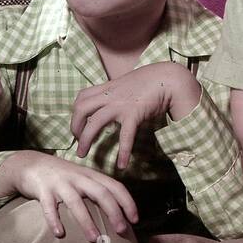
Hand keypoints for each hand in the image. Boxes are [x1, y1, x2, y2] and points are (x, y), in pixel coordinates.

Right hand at [0, 150, 138, 241]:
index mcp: (91, 175)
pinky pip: (49, 207)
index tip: (135, 220)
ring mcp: (60, 183)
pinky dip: (54, 220)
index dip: (127, 202)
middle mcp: (78, 177)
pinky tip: (59, 234)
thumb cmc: (62, 176)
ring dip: (86, 221)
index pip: (115, 186)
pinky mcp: (43, 190)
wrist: (31, 163)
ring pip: (76, 202)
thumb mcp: (82, 179)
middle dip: (113, 212)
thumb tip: (116, 215)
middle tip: (122, 231)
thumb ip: (96, 191)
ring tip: (95, 239)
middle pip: (100, 193)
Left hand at [69, 62, 198, 168]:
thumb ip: (116, 93)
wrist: (168, 78)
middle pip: (81, 109)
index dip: (75, 112)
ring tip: (83, 154)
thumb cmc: (150, 81)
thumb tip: (109, 105)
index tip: (78, 125)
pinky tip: (121, 165)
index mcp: (108, 88)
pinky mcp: (134, 114)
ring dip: (86, 140)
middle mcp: (110, 95)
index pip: (82, 97)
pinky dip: (123, 151)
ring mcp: (121, 104)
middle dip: (74, 126)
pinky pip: (125, 135)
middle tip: (77, 141)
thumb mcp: (127, 84)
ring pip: (95, 122)